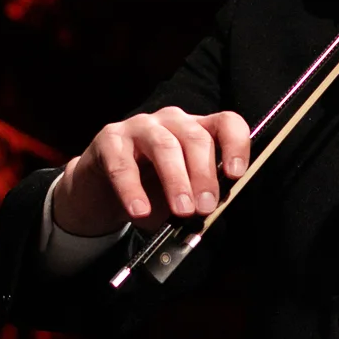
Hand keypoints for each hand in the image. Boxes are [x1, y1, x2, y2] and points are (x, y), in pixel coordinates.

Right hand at [52, 106, 251, 235]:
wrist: (103, 189)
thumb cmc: (150, 189)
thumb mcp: (179, 194)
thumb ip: (196, 200)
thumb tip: (209, 217)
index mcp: (197, 130)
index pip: (226, 123)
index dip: (235, 144)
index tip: (236, 174)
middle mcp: (172, 121)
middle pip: (196, 137)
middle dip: (204, 174)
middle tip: (206, 207)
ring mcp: (140, 126)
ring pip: (164, 146)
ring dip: (176, 180)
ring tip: (182, 210)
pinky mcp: (110, 139)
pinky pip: (123, 163)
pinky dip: (133, 190)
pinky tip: (140, 210)